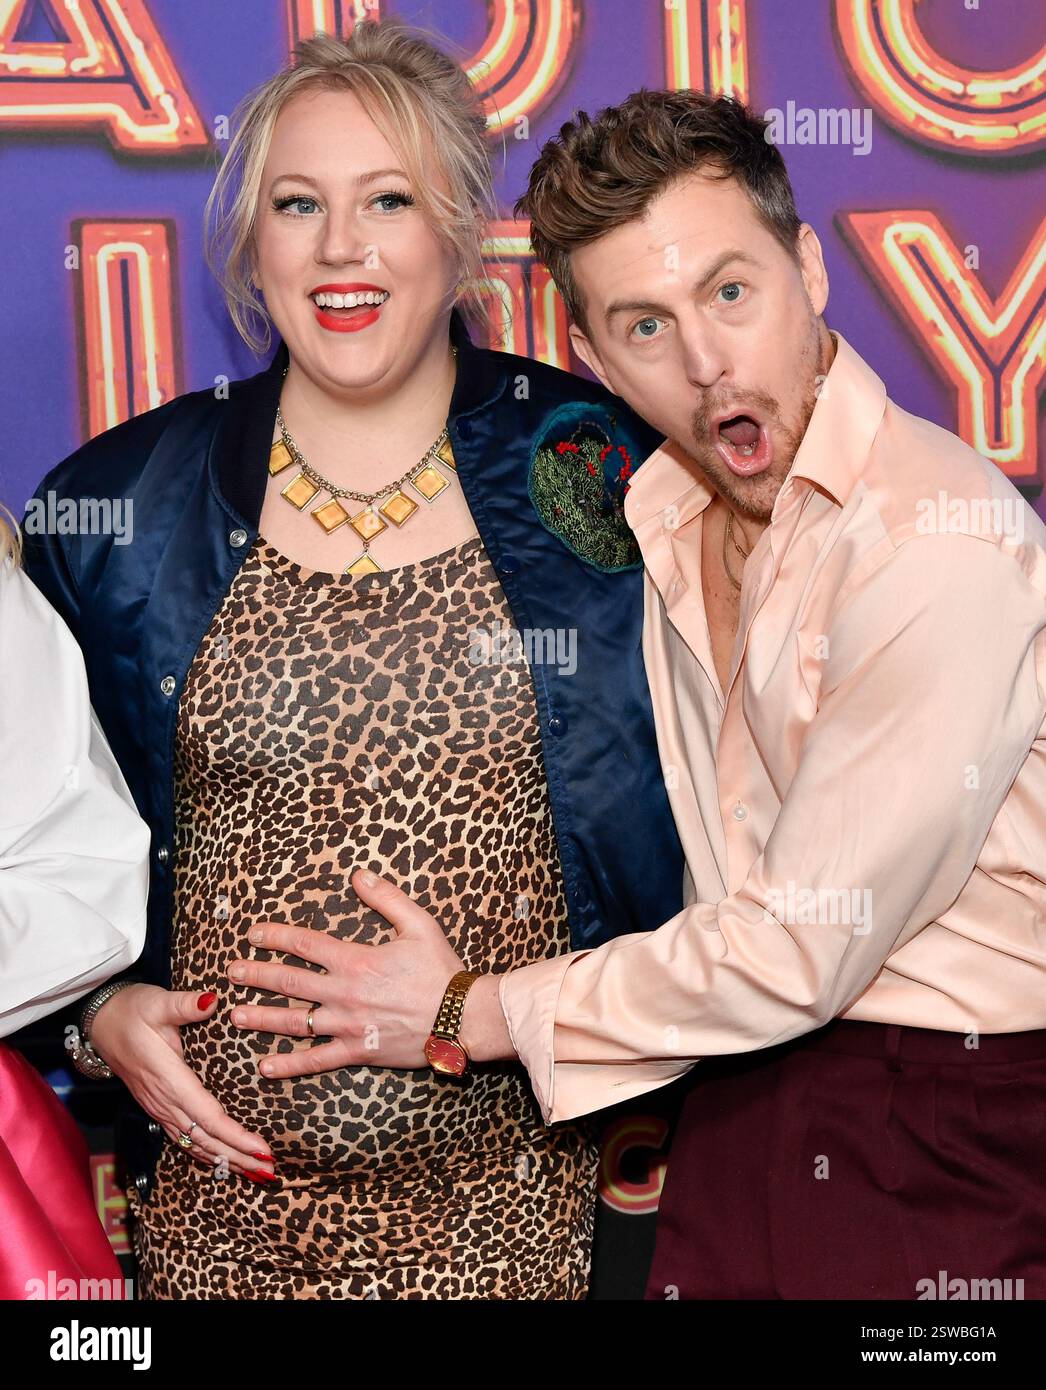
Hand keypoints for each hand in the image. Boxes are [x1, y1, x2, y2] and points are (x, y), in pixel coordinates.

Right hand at [89, 984, 274, 1181]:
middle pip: (204, 1139)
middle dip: (237, 1157)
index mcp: (168, 1079)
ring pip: (193, 1143)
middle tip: (270, 1171)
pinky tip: (223, 1160)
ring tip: (255, 1172)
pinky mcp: (157, 1106)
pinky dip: (205, 1153)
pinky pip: (182, 1138)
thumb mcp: (158, 1002)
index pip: (207, 1117)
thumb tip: (212, 1000)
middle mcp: (163, 1100)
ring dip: (224, 1160)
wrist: (100, 1022)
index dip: (235, 1137)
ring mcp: (158, 1107)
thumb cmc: (132, 1011)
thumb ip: (185, 1005)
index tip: (261, 1150)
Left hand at [226, 868, 469, 1077]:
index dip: (275, 937)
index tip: (253, 934)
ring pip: (295, 1022)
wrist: (460, 1016)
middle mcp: (344, 992)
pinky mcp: (357, 1051)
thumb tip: (358, 875)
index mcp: (355, 960)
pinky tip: (264, 1067)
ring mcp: (347, 1025)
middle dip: (256, 975)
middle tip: (230, 972)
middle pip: (289, 982)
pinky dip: (289, 1065)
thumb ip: (386, 897)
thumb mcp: (419, 923)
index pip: (304, 944)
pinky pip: (316, 1060)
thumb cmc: (440, 969)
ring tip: (234, 1016)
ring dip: (261, 1018)